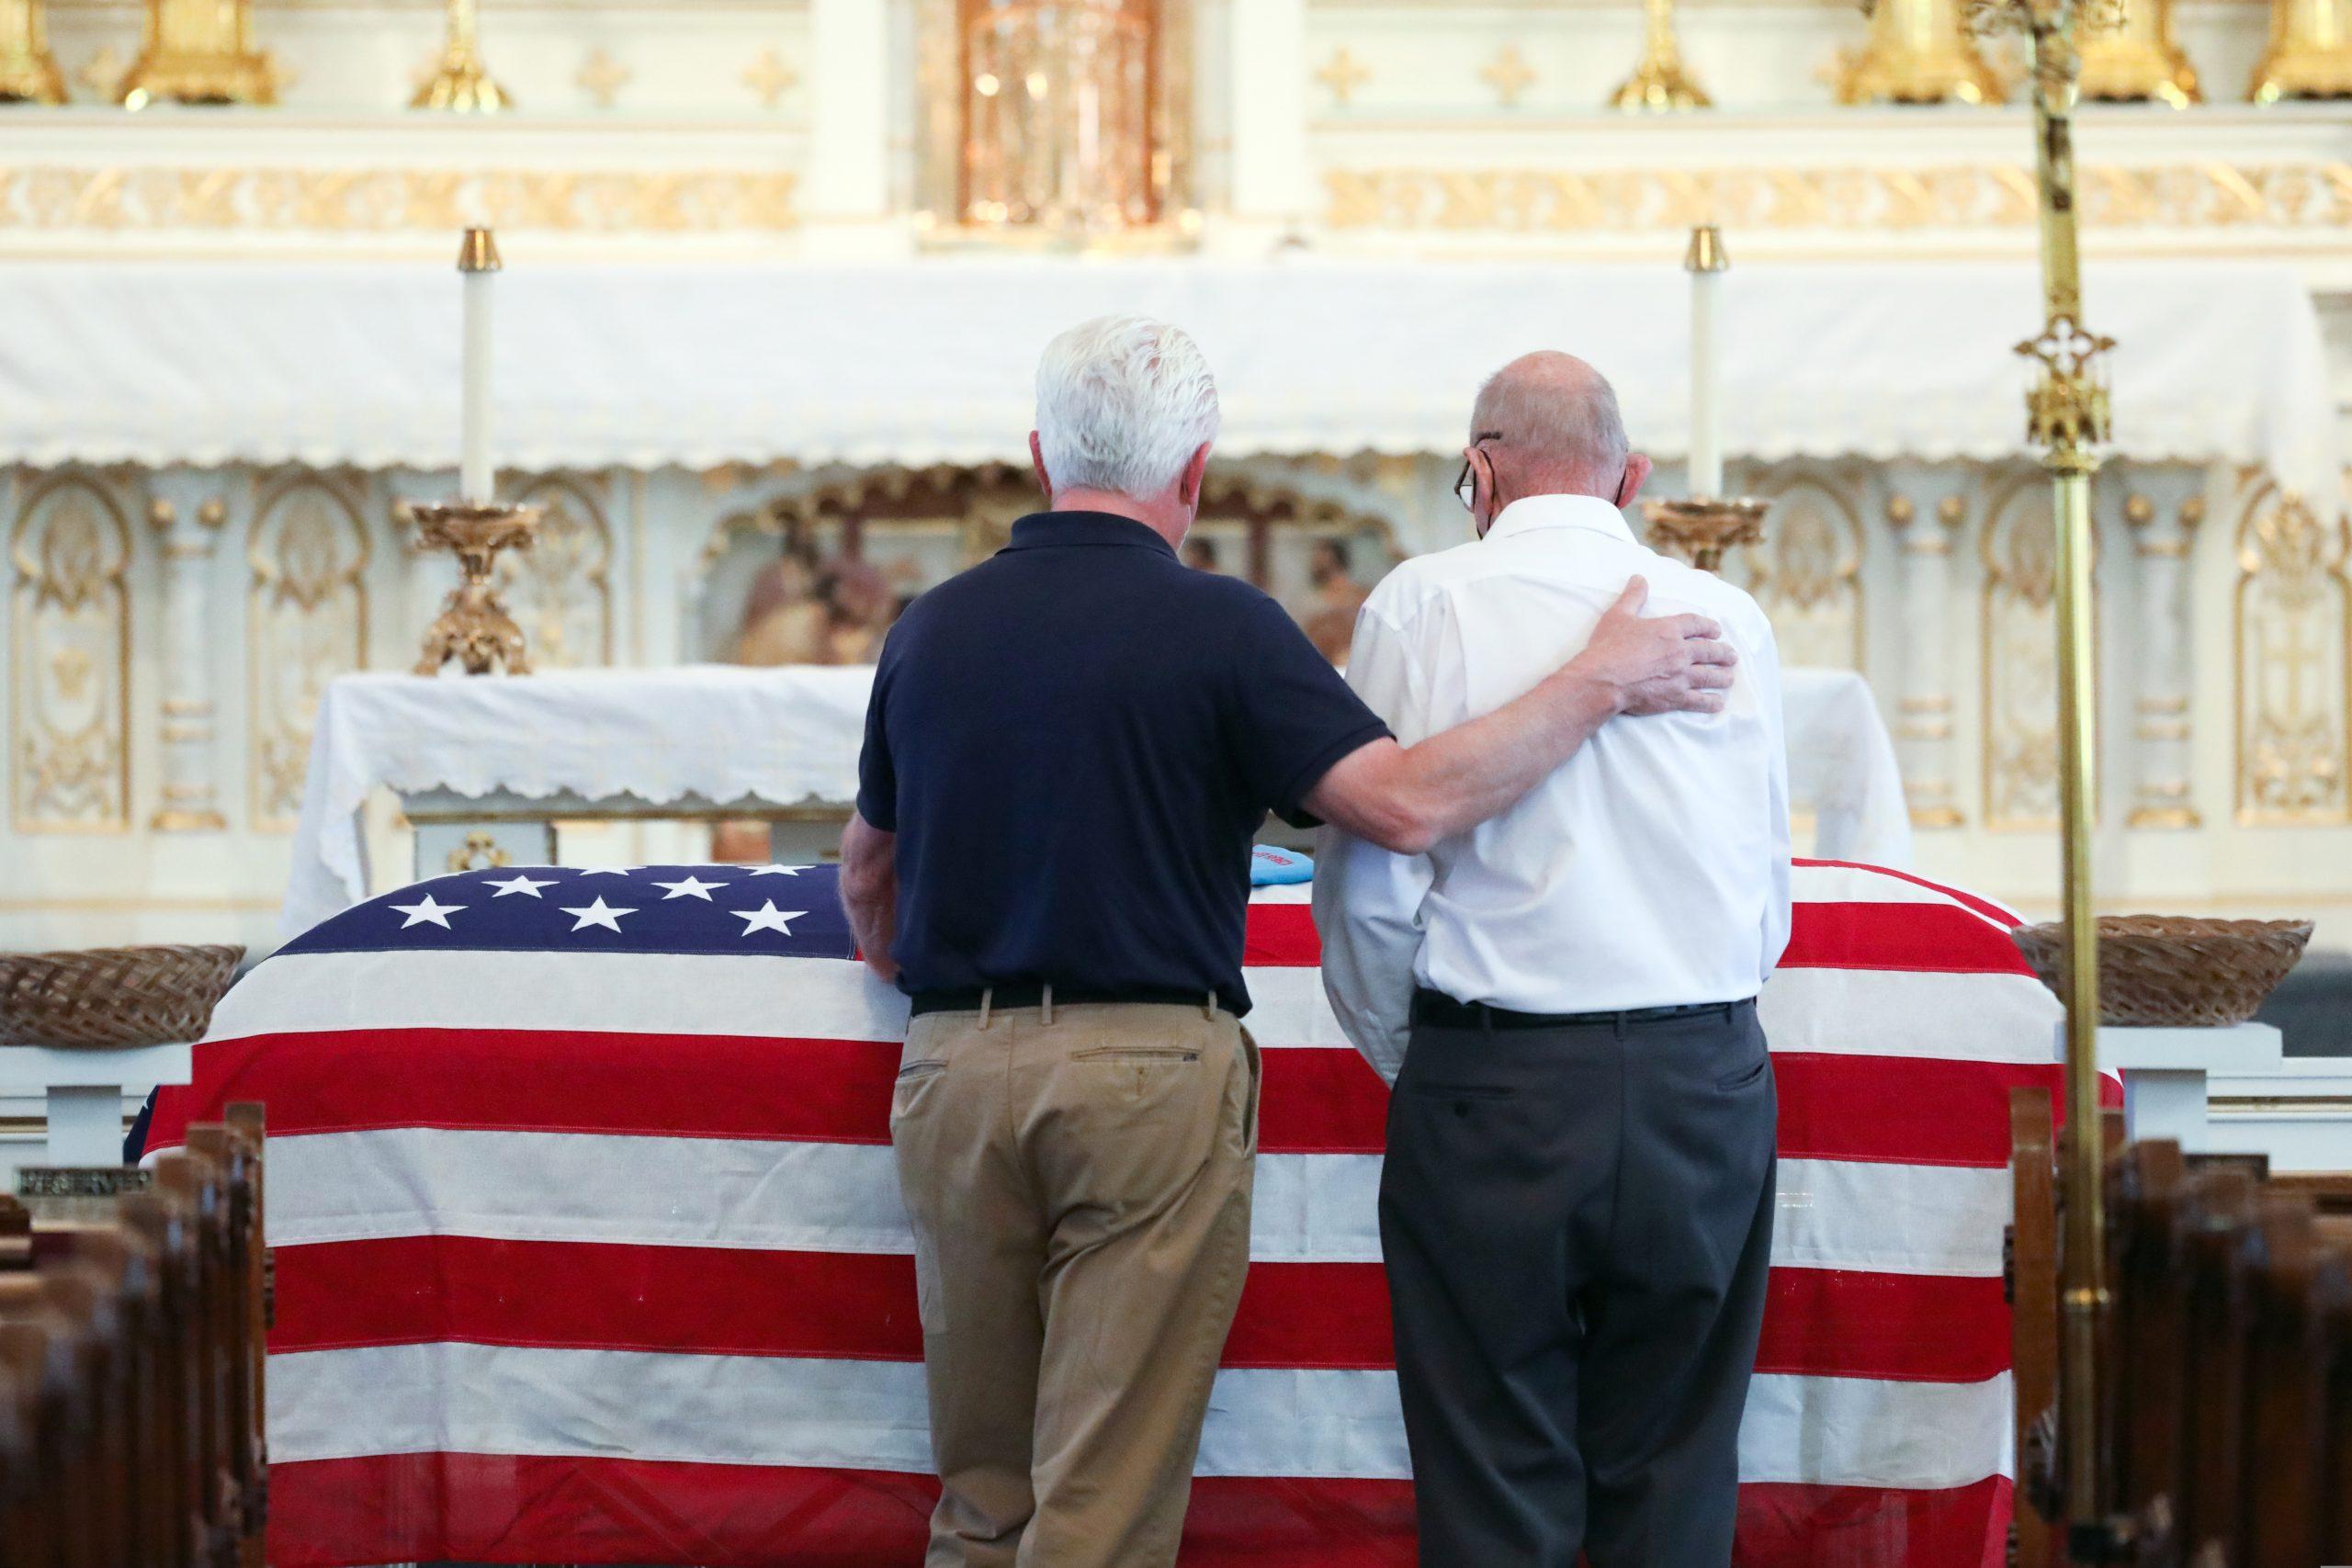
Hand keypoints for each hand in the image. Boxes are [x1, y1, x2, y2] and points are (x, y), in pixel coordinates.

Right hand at [1574, 576, 1737, 716]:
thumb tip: (1639, 578)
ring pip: (1709, 676)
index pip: (1696, 624)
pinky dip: (1711, 702)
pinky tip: (1718, 703)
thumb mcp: (1618, 616)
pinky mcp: (1675, 697)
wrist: (1602, 681)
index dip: (1709, 627)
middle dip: (1722, 653)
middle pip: (1709, 651)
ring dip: (1722, 676)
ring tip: (1729, 677)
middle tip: (1732, 656)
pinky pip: (1699, 701)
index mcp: (1668, 630)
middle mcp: (1680, 652)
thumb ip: (1633, 596)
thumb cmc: (1608, 647)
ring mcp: (1680, 676)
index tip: (1717, 631)